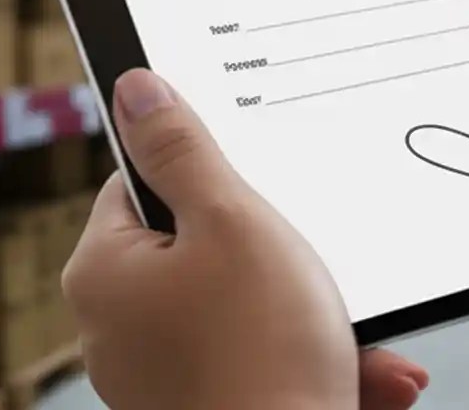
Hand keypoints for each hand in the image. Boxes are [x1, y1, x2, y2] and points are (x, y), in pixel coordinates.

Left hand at [63, 69, 427, 409]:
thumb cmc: (260, 351)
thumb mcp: (232, 221)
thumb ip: (183, 151)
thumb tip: (136, 90)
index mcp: (106, 273)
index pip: (140, 185)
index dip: (204, 177)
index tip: (251, 184)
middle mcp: (120, 326)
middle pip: (201, 248)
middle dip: (278, 256)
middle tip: (311, 261)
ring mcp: (162, 373)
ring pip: (244, 310)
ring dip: (309, 312)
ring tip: (349, 330)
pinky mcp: (206, 402)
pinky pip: (262, 358)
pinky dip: (310, 358)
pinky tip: (363, 369)